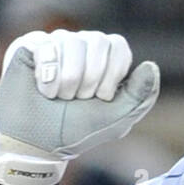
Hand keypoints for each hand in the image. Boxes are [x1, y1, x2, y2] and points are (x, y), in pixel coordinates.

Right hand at [0, 29, 160, 184]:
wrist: (37, 144)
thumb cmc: (76, 131)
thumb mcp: (116, 119)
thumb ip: (140, 96)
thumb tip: (151, 66)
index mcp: (105, 60)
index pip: (118, 46)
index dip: (112, 72)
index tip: (101, 97)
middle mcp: (82, 47)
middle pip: (97, 40)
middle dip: (90, 78)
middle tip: (77, 99)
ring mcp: (57, 44)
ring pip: (71, 42)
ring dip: (68, 79)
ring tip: (58, 97)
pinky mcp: (31, 45)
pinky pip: (45, 45)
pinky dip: (47, 74)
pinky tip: (43, 89)